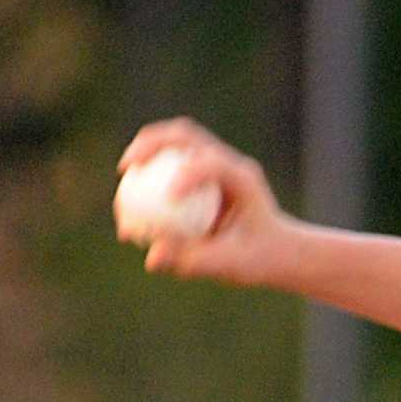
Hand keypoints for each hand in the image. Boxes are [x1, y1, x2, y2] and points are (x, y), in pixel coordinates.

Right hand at [116, 118, 286, 285]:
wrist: (276, 252)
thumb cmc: (258, 259)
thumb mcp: (231, 265)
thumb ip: (194, 260)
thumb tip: (151, 258)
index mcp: (244, 179)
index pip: (212, 163)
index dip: (187, 174)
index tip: (167, 197)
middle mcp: (229, 164)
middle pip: (185, 136)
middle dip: (151, 143)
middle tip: (128, 167)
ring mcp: (214, 164)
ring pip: (173, 142)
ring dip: (144, 150)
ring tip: (125, 173)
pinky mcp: (200, 172)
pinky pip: (168, 163)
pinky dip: (147, 173)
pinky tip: (130, 197)